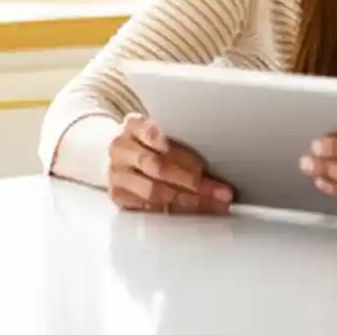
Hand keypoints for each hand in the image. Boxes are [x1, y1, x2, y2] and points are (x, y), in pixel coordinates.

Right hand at [107, 112, 233, 214]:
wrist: (118, 152)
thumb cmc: (147, 140)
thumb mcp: (159, 128)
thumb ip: (180, 137)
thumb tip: (220, 153)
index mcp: (132, 125)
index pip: (152, 132)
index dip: (173, 146)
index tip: (197, 160)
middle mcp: (121, 148)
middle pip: (157, 166)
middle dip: (191, 180)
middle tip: (218, 190)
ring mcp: (116, 173)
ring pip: (152, 190)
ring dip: (186, 199)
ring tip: (210, 203)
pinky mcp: (117, 195)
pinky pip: (147, 207)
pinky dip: (172, 210)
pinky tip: (192, 211)